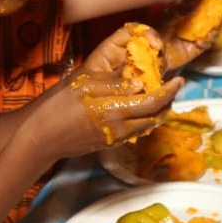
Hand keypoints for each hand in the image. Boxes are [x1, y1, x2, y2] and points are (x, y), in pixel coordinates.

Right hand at [58, 25, 181, 148]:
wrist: (42, 139)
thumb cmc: (58, 109)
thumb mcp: (85, 87)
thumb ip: (114, 85)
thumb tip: (140, 83)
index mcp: (116, 111)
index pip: (153, 102)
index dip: (170, 91)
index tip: (179, 79)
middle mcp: (121, 128)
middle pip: (156, 117)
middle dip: (169, 102)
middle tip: (173, 87)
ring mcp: (116, 138)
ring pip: (148, 126)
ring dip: (158, 111)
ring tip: (160, 95)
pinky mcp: (109, 143)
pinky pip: (136, 131)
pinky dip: (145, 119)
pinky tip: (139, 108)